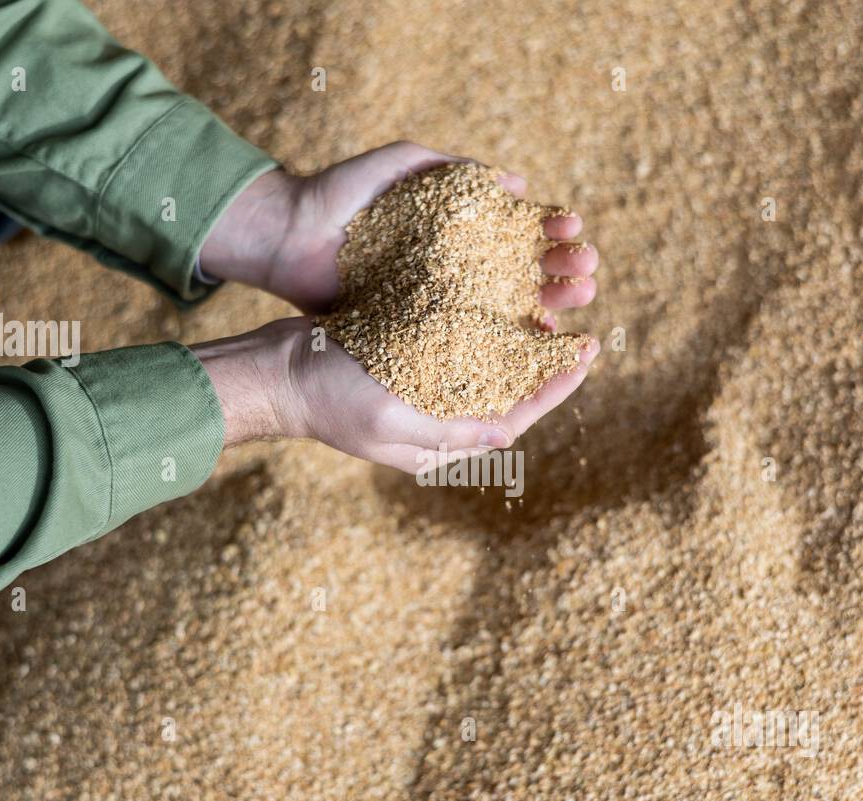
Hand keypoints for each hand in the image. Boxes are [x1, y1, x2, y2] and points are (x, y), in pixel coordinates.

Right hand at [193, 317, 599, 473]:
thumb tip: (506, 434)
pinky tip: (504, 294)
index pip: (512, 418)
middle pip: (509, 391)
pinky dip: (487, 321)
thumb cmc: (327, 399)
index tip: (585, 356)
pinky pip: (463, 344)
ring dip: (522, 334)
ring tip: (550, 300)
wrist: (277, 370)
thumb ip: (448, 430)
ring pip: (490, 364)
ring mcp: (425, 389)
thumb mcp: (389, 419)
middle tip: (581, 319)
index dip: (553, 388)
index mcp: (439, 445)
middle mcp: (439, 419)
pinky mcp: (412, 359)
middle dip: (547, 360)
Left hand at [197, 140, 598, 317]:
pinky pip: (467, 340)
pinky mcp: (415, 329)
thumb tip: (515, 184)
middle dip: (559, 272)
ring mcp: (436, 300)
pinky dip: (502, 343)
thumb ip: (448, 166)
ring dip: (544, 306)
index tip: (575, 231)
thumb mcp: (395, 164)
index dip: (550, 232)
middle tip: (589, 274)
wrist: (285, 238)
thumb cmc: (337, 195)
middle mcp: (451, 265)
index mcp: (454, 227)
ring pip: (503, 307)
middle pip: (520, 271)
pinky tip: (530, 343)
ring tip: (574, 306)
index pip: (517, 231)